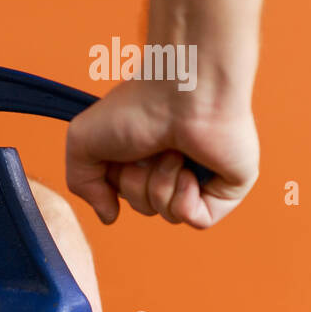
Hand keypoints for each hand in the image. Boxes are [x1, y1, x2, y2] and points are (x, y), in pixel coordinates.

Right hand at [65, 78, 258, 228]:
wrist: (184, 91)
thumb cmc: (137, 106)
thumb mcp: (83, 143)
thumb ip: (82, 184)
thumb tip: (110, 216)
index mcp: (146, 153)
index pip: (125, 193)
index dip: (116, 180)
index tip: (121, 151)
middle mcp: (176, 164)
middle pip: (144, 207)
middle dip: (137, 183)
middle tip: (148, 149)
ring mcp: (204, 176)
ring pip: (169, 215)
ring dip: (161, 185)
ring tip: (172, 151)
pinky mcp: (228, 186)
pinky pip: (197, 219)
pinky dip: (185, 199)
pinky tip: (190, 168)